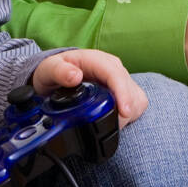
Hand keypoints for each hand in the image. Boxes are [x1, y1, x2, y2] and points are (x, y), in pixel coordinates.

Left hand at [31, 49, 147, 127]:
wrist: (56, 76)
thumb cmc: (54, 71)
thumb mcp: (49, 70)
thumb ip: (59, 71)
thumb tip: (75, 76)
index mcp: (96, 59)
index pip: (115, 74)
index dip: (122, 93)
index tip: (125, 112)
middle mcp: (112, 67)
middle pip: (129, 89)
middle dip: (124, 110)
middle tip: (109, 127)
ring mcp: (120, 78)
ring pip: (136, 98)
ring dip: (128, 113)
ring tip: (110, 123)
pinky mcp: (124, 89)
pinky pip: (137, 103)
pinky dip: (131, 113)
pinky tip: (117, 119)